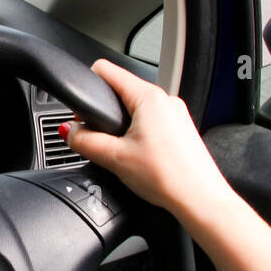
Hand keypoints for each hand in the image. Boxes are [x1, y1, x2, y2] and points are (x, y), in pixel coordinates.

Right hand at [61, 59, 233, 219]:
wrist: (200, 200)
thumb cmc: (169, 177)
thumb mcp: (115, 158)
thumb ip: (85, 141)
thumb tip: (70, 132)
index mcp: (149, 97)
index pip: (107, 70)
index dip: (87, 84)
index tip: (81, 108)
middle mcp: (166, 100)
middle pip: (122, 92)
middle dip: (105, 113)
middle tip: (99, 139)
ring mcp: (176, 114)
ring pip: (138, 109)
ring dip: (123, 126)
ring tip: (121, 152)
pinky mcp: (181, 130)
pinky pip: (153, 122)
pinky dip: (140, 134)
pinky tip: (140, 157)